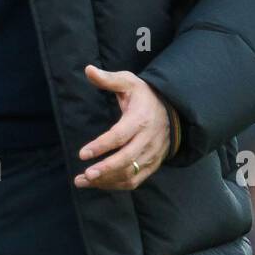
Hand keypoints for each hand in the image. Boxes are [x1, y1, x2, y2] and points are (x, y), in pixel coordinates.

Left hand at [74, 65, 176, 189]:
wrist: (173, 110)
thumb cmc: (144, 95)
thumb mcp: (129, 82)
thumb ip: (108, 79)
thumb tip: (88, 69)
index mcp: (140, 119)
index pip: (119, 136)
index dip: (101, 146)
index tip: (82, 154)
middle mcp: (148, 139)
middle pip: (126, 159)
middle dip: (105, 169)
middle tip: (85, 175)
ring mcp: (152, 154)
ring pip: (130, 173)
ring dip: (106, 181)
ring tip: (82, 181)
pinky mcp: (153, 165)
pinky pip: (135, 180)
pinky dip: (116, 185)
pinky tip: (98, 183)